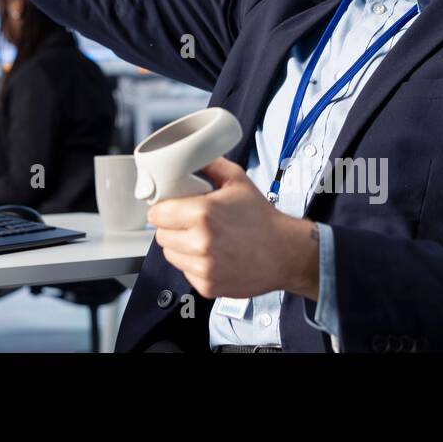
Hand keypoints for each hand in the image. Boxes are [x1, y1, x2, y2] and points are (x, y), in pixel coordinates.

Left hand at [148, 157, 319, 301]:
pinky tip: (211, 256)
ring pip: (170, 255)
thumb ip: (210, 164)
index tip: (170, 209)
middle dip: (171, 227)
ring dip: (180, 247)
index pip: (157, 214)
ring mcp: (204, 268)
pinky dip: (193, 265)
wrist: (285, 253)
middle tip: (188, 223)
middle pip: (161, 235)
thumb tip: (189, 155)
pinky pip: (185, 272)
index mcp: (203, 214)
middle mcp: (200, 243)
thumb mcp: (237, 180)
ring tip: (201, 239)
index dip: (162, 210)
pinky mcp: (207, 286)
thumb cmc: (262, 218)